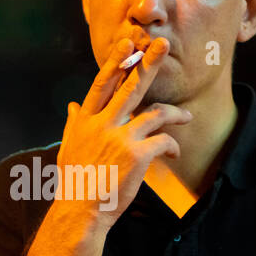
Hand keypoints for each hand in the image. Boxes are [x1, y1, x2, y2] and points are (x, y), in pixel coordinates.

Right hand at [56, 37, 191, 232]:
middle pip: (130, 86)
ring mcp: (120, 138)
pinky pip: (163, 141)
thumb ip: (74, 123)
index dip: (116, 62)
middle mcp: (103, 124)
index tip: (127, 43)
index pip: (102, 84)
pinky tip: (174, 154)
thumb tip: (73, 105)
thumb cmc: (75, 182)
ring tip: (186, 117)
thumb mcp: (69, 148)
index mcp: (87, 121)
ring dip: (174, 113)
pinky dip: (171, 146)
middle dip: (148, 63)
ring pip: (155, 113)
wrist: (80, 212)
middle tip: (164, 44)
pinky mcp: (137, 155)